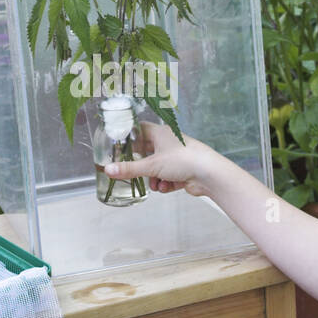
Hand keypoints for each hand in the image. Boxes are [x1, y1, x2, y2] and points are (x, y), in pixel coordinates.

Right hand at [103, 121, 218, 198]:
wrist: (209, 174)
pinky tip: (167, 187)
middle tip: (134, 172)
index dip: (129, 140)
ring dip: (154, 178)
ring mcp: (176, 156)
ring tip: (156, 184)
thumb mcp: (151, 165)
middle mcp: (168, 142)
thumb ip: (128, 169)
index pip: (139, 130)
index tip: (120, 150)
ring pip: (157, 168)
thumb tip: (109, 170)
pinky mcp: (183, 169)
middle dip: (142, 166)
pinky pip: (167, 176)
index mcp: (160, 133)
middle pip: (147, 152)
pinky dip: (165, 183)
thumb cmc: (184, 160)